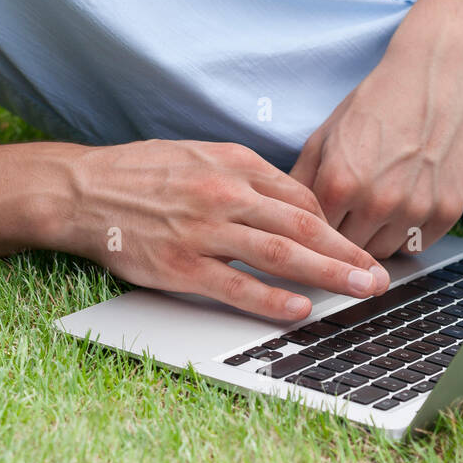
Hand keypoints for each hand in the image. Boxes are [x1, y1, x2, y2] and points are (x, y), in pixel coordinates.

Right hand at [49, 138, 390, 321]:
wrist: (83, 190)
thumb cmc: (142, 172)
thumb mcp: (200, 155)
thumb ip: (245, 176)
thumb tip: (291, 203)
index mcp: (233, 163)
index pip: (301, 195)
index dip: (335, 223)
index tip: (356, 245)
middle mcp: (224, 193)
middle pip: (302, 224)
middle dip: (348, 251)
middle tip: (380, 273)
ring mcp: (203, 231)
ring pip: (280, 254)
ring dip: (327, 274)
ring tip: (360, 290)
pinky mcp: (180, 266)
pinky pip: (236, 286)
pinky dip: (272, 299)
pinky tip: (300, 308)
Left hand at [290, 26, 462, 257]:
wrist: (434, 78)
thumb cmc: (377, 103)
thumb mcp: (325, 135)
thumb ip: (300, 181)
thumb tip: (283, 216)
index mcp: (340, 183)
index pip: (314, 235)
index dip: (315, 226)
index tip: (319, 220)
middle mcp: (378, 202)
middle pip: (347, 250)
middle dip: (344, 233)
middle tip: (350, 209)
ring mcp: (416, 209)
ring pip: (382, 253)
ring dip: (376, 236)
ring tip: (378, 201)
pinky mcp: (446, 212)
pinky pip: (417, 245)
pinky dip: (408, 231)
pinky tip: (405, 201)